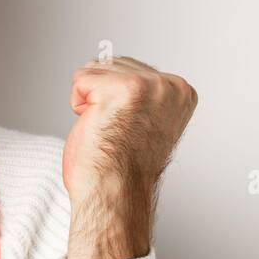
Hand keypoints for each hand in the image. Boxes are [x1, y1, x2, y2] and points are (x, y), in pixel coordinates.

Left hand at [62, 56, 196, 258]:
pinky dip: (79, 105)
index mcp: (180, 92)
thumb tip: (112, 64)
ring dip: (89, 101)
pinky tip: (96, 126)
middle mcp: (169, 86)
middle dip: (100, 97)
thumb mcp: (143, 119)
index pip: (127, 67)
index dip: (114, 100)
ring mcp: (149, 86)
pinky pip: (80, 79)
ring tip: (107, 130)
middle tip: (115, 132)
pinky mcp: (123, 89)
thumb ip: (140, 93)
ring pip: (94, 69)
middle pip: (110, 64)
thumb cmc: (120, 168)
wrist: (113, 195)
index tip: (128, 129)